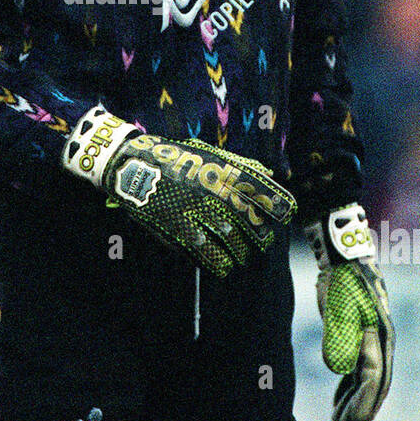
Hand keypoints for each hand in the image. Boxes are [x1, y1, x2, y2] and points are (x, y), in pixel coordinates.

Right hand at [62, 105, 295, 277]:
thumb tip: (269, 172)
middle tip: (264, 243)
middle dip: (260, 233)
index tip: (288, 213)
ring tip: (243, 257)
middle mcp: (212, 187)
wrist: (131, 162)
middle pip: (247, 216)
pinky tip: (223, 267)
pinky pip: (203, 247)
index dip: (276, 202)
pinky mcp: (177, 223)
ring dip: (240, 249)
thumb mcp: (205, 153)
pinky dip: (216, 259)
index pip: (257, 187)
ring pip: (228, 235)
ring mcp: (195, 207)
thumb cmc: (171, 156)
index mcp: (219, 168)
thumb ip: (238, 164)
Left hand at [304, 204, 393, 420]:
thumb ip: (338, 336)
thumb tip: (339, 369)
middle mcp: (380, 343)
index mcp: (378, 339)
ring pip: (366, 380)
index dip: (361, 406)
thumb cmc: (341, 282)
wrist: (346, 257)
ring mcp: (373, 340)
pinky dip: (349, 387)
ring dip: (353, 402)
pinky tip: (338, 401)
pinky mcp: (362, 336)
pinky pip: (358, 369)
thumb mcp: (337, 307)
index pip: (372, 381)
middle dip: (360, 411)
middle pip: (374, 385)